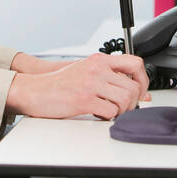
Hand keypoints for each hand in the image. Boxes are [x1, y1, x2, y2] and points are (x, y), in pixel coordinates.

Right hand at [6, 52, 150, 119]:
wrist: (33, 89)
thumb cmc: (58, 84)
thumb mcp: (86, 73)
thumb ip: (110, 79)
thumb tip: (140, 94)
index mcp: (99, 60)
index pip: (135, 63)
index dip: (143, 80)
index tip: (140, 91)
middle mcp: (97, 69)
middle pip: (134, 86)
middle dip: (133, 102)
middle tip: (123, 108)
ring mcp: (90, 84)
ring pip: (126, 99)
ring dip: (122, 111)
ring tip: (110, 111)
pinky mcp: (83, 100)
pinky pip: (110, 111)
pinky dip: (109, 117)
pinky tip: (98, 114)